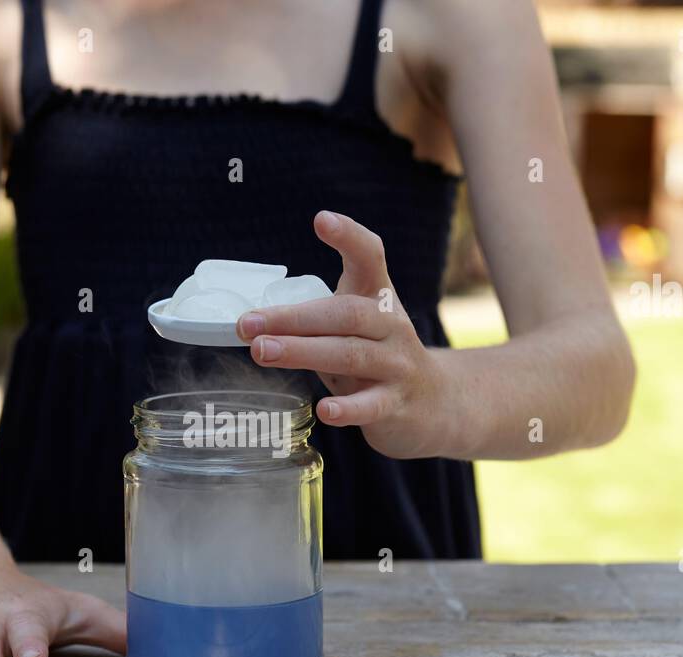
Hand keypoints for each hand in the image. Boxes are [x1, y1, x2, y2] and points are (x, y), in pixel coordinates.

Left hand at [237, 210, 451, 459]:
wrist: (435, 402)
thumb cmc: (376, 357)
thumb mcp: (355, 326)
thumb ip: (317, 315)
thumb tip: (251, 320)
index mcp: (378, 299)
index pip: (370, 257)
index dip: (349, 236)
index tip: (321, 220)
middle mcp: (391, 326)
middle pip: (345, 313)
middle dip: (293, 317)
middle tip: (248, 323)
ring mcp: (397, 365)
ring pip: (350, 355)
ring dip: (303, 353)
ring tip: (262, 352)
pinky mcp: (396, 404)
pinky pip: (371, 405)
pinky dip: (348, 408)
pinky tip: (324, 410)